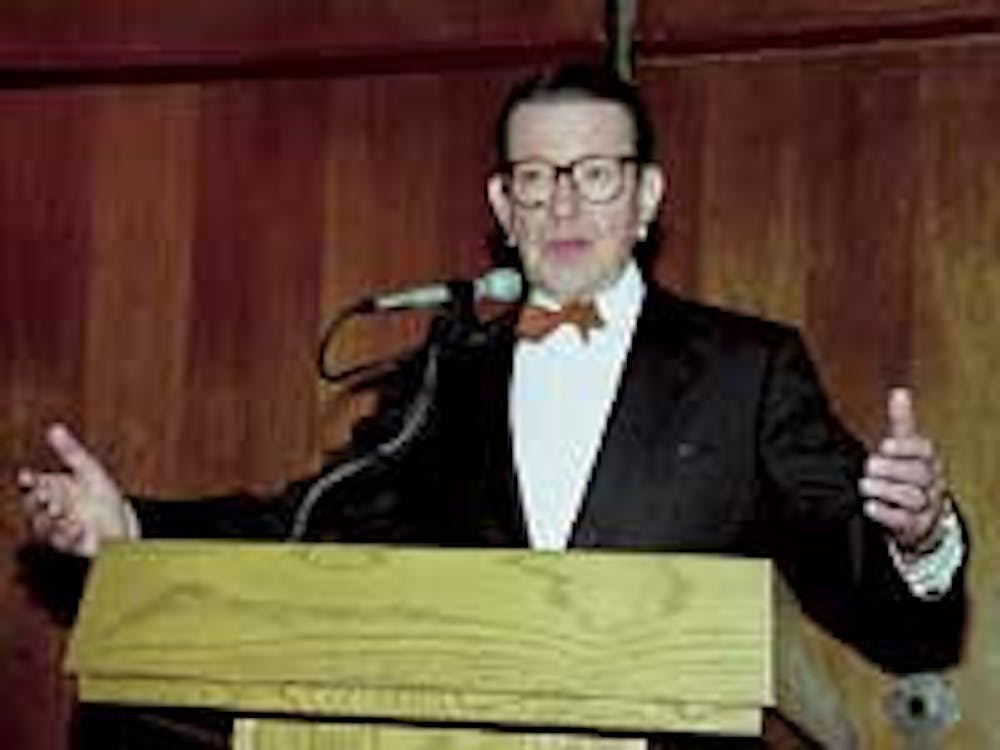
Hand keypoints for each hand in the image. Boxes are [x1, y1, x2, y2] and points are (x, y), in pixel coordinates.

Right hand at [17, 424, 137, 556]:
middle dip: (39, 501)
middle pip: (33, 504)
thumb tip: (54, 428)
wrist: (123, 526)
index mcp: (55, 487)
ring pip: (42, 524)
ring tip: (62, 512)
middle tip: (49, 497)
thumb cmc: (104, 498)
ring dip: (50, 518)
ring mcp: (57, 526)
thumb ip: (71, 452)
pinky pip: (61, 540)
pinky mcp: (66, 543)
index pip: (34, 482)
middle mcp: (51, 507)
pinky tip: (78, 528)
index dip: (28, 480)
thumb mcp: (91, 472)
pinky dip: (69, 533)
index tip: (27, 476)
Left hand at [860, 388, 947, 553]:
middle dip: (892, 469)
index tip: (885, 445)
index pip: (924, 451)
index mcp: (926, 459)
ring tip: (866, 485)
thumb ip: (900, 422)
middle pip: (917, 474)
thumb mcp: (903, 447)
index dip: (905, 448)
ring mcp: (924, 505)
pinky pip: (904, 521)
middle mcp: (930, 482)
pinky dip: (886, 513)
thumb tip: (900, 392)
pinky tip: (870, 507)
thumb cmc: (906, 474)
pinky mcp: (915, 526)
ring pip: (911, 497)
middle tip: (870, 466)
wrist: (915, 515)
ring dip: (886, 490)